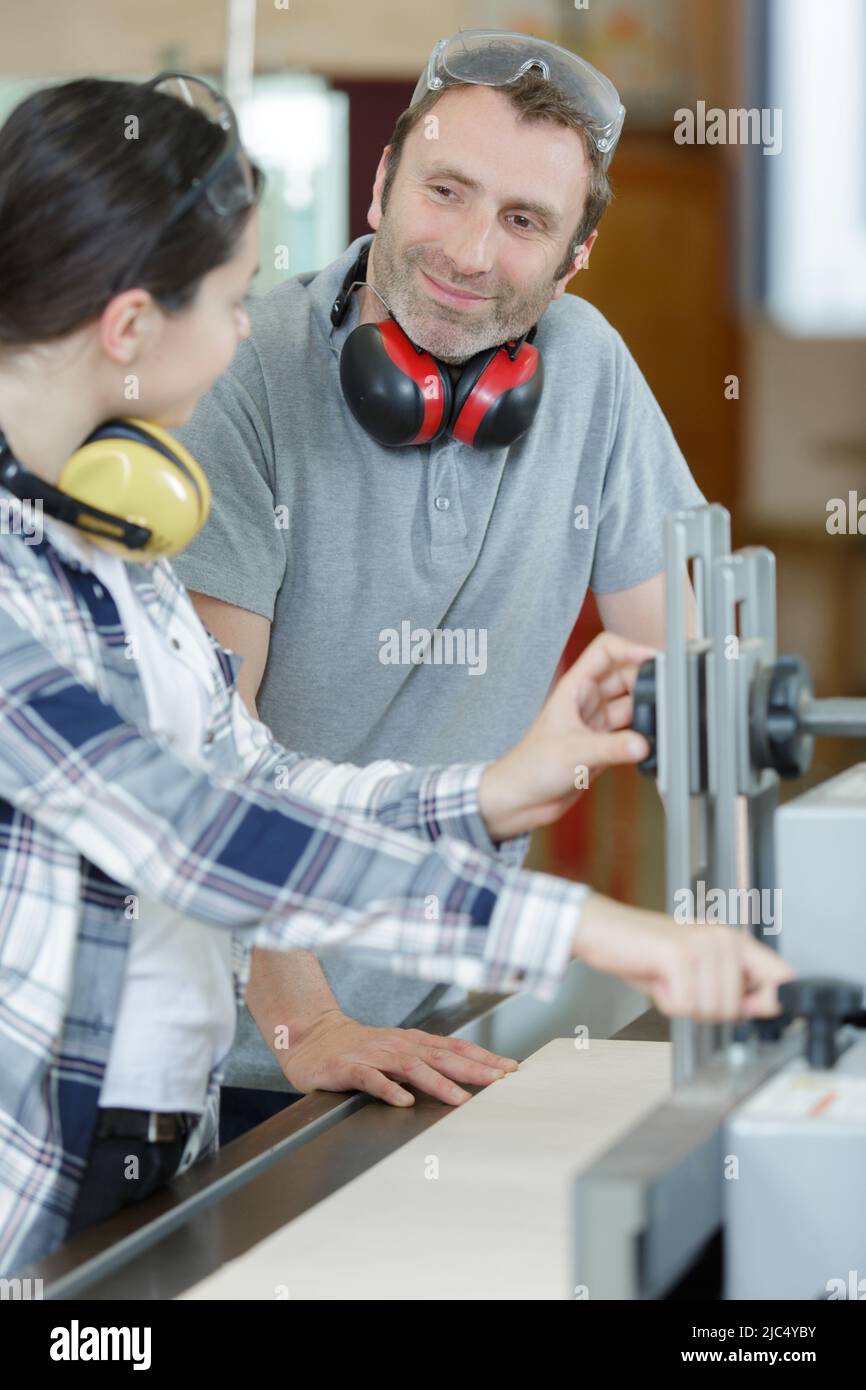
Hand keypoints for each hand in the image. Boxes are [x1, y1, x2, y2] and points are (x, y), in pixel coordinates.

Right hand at [279, 1008, 518, 1105]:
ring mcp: (374, 1054)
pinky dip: (389, 1089)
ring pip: (412, 1066)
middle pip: (441, 1055)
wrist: (310, 1037)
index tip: (509, 1069)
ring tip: (460, 1099)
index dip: (482, 1057)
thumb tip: (465, 1078)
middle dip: (472, 1068)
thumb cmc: (357, 1049)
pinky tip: (403, 1101)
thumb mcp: (395, 1051)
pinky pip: (372, 1079)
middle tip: (499, 1081)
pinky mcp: (349, 1068)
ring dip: (438, 1082)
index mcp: (411, 1042)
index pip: (454, 1047)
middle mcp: (397, 1044)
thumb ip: (424, 1062)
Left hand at [479, 630, 656, 840]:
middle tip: (666, 697)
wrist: (521, 798)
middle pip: (627, 676)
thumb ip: (611, 747)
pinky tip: (651, 744)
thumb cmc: (531, 766)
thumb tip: (642, 744)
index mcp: (575, 687)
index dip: (631, 648)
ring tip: (662, 722)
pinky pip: (631, 732)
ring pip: (632, 705)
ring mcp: (597, 722)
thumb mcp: (574, 752)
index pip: (606, 650)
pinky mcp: (604, 745)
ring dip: (647, 711)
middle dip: (646, 683)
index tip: (655, 660)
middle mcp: (588, 701)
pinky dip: (643, 736)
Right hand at [572, 893, 794, 1020]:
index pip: (780, 975)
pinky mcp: (680, 955)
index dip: (776, 1002)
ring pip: (712, 1009)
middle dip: (706, 1009)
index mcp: (732, 940)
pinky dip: (668, 1003)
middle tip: (683, 988)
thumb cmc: (647, 952)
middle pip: (737, 1007)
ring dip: (684, 1006)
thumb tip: (766, 1007)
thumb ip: (733, 986)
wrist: (604, 931)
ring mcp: (703, 945)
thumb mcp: (696, 970)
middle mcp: (723, 938)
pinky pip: (686, 1005)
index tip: (764, 1011)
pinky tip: (658, 980)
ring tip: (669, 980)